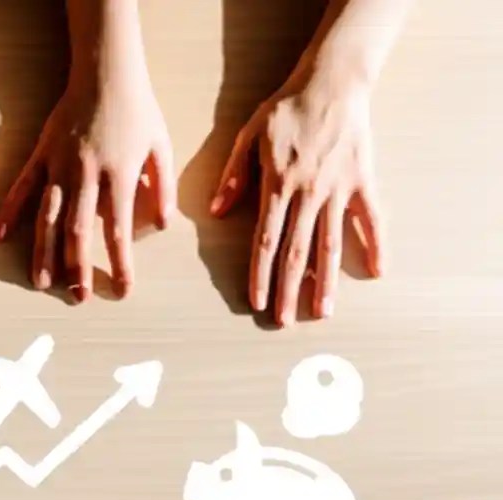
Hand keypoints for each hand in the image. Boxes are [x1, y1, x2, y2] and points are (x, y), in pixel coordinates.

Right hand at [0, 56, 174, 300]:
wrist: (106, 71)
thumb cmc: (138, 109)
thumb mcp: (161, 146)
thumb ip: (163, 188)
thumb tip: (163, 225)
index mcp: (119, 176)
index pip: (119, 231)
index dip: (120, 264)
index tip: (123, 290)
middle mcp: (86, 176)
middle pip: (78, 231)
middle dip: (77, 268)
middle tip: (78, 297)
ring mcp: (59, 165)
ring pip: (47, 217)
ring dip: (44, 252)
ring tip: (40, 282)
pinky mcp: (41, 154)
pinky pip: (22, 186)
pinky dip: (10, 211)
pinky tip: (1, 236)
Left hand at [211, 72, 383, 325]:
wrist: (332, 83)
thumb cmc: (286, 110)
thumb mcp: (248, 136)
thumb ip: (234, 175)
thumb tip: (216, 211)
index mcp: (277, 186)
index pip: (265, 240)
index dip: (260, 274)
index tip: (256, 302)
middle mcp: (308, 193)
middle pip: (296, 251)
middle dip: (287, 290)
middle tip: (283, 322)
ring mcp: (338, 190)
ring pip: (330, 244)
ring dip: (325, 281)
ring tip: (321, 312)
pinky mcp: (363, 181)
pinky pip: (371, 219)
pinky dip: (375, 245)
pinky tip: (377, 272)